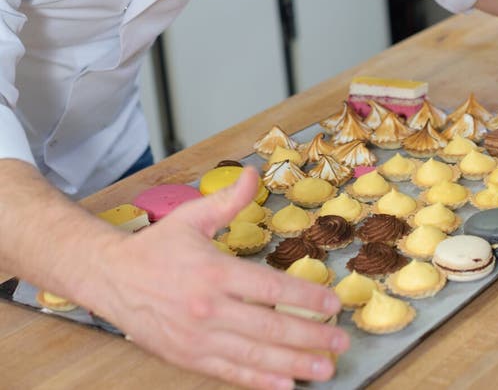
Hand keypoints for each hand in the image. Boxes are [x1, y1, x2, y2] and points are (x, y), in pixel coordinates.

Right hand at [95, 168, 348, 388]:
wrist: (113, 279)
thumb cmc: (156, 247)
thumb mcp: (191, 216)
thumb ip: (228, 199)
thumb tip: (254, 174)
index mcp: (214, 272)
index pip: (270, 290)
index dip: (306, 298)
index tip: (332, 304)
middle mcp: (209, 309)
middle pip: (270, 328)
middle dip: (310, 337)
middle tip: (339, 342)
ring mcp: (199, 337)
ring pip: (255, 356)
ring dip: (294, 364)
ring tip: (324, 369)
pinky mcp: (189, 357)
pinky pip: (230, 372)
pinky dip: (260, 381)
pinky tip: (285, 384)